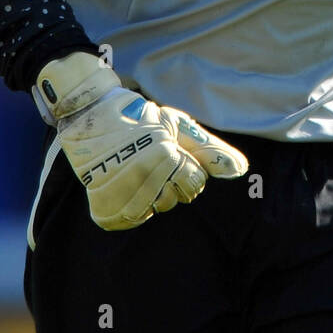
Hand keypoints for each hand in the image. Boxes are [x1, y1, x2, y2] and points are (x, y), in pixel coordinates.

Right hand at [34, 51, 248, 228]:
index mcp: (164, 154)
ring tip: (135, 172)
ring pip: (153, 211)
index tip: (170, 155)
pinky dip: (129, 210)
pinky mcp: (102, 205)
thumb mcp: (177, 125)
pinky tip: (124, 189)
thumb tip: (242, 169)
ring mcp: (120, 191)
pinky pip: (128, 221)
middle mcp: (142, 174)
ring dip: (149, 196)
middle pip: (175, 200)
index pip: (195, 184)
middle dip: (168, 184)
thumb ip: (210, 149)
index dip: (187, 170)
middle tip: (149, 161)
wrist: (90, 111)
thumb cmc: (140, 117)